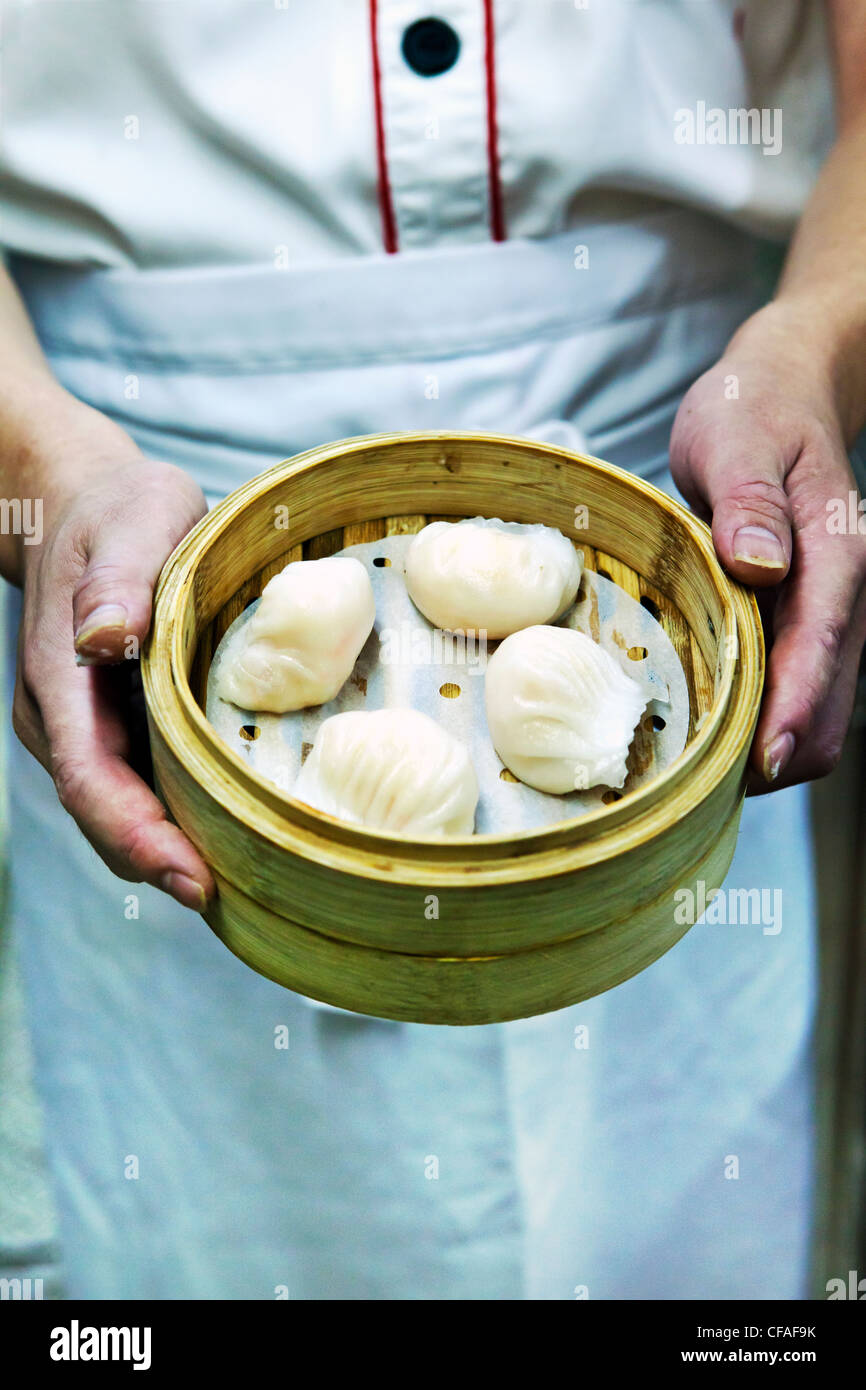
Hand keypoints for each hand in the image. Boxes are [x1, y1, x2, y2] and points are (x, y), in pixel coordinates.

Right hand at [11, 405, 213, 907]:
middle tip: (241, 905)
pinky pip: (144, 784)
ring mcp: (88, 726)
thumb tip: (106, 638)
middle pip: (108, 815)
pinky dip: (183, 819)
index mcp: (61, 678)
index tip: (193, 879)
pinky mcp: (116, 725)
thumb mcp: (130, 520)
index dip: (136, 836)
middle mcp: (65, 717)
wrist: (86, 505)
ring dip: (176, 852)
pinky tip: (237, 839)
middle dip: (165, 865)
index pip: (90, 778)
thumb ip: (116, 580)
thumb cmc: (116, 509)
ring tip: (249, 891)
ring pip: (125, 809)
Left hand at [670, 301, 865, 791]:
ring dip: (773, 744)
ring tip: (704, 772)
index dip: (797, 706)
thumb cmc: (752, 410)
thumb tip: (760, 565)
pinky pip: (797, 688)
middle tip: (709, 787)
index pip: (823, 640)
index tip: (767, 759)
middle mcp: (846, 591)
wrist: (780, 393)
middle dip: (783, 749)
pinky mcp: (806, 621)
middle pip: (833, 698)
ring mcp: (830, 612)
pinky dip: (764, 720)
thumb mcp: (736, 438)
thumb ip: (748, 500)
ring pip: (820, 706)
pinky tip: (715, 731)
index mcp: (838, 549)